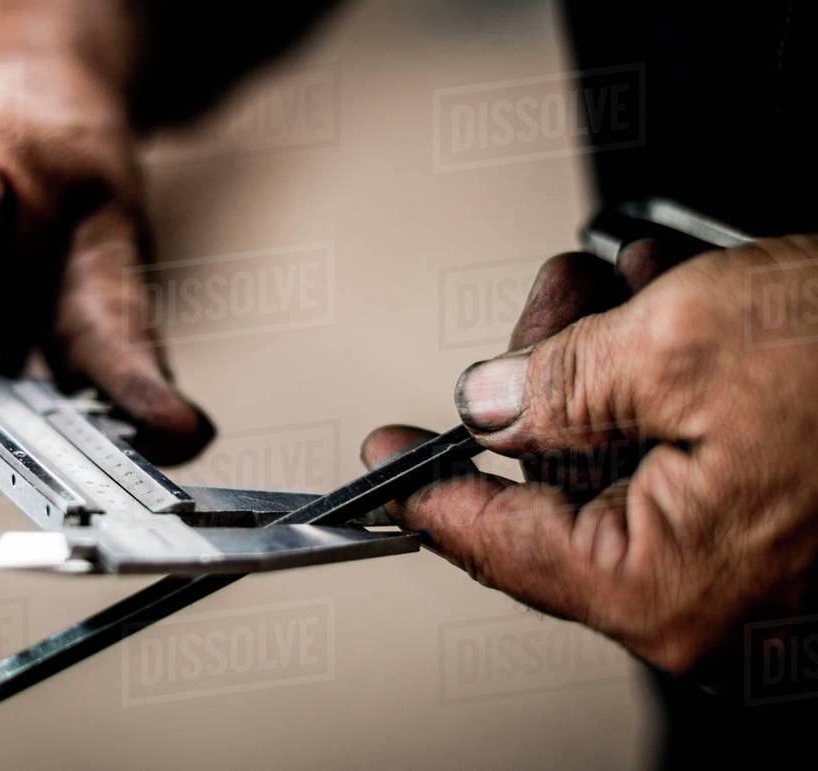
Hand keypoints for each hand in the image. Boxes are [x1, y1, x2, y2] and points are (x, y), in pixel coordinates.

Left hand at [363, 236, 817, 682]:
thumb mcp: (677, 345)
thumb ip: (554, 385)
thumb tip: (488, 405)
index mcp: (665, 585)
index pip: (499, 548)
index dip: (428, 496)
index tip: (382, 467)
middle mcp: (702, 593)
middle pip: (558, 488)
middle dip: (538, 384)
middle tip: (534, 315)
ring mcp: (740, 556)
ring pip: (618, 452)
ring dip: (600, 358)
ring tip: (607, 284)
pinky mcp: (771, 510)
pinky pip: (677, 443)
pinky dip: (657, 369)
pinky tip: (664, 299)